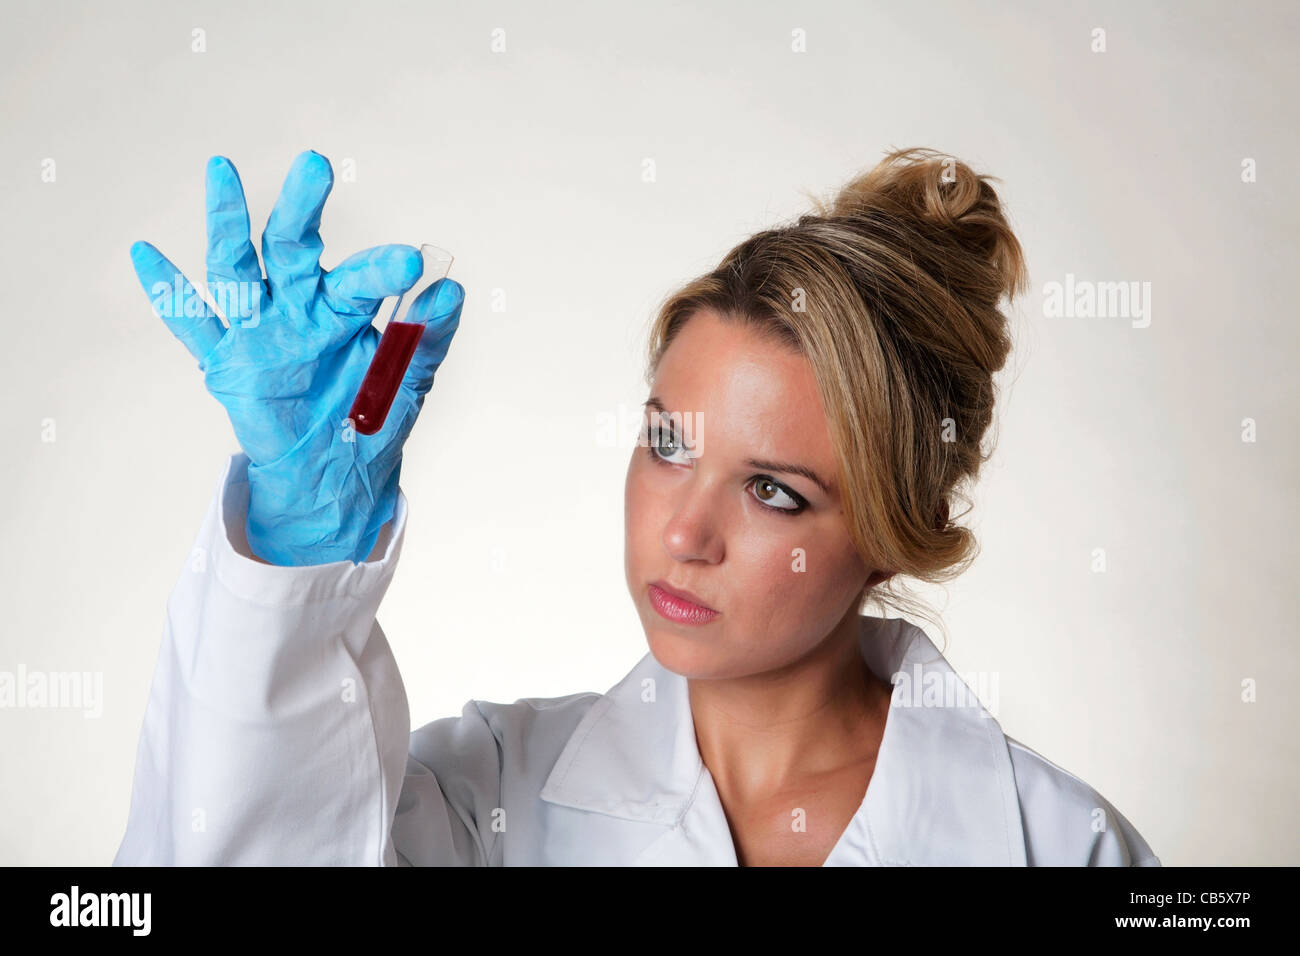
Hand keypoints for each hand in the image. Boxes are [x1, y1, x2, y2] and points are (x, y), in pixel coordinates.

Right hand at [129, 149, 464, 564]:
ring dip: (229, 223)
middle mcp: (297, 308)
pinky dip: (169, 294)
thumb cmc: (372, 418)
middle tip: (316, 166)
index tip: (410, 264)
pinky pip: (194, 326)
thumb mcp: (408, 379)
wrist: (335, 474)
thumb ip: (426, 337)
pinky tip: (146, 255)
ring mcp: (259, 331)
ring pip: (238, 271)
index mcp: (343, 309)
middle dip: (302, 210)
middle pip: (293, 249)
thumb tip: (452, 289)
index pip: (359, 277)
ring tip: (222, 171)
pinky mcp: (227, 363)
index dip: (381, 269)